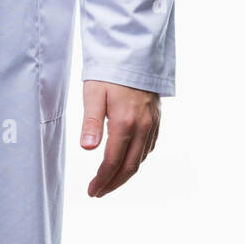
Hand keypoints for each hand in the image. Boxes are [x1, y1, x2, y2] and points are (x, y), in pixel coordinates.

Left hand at [81, 80, 160, 197]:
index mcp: (124, 123)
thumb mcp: (94, 93)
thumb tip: (87, 148)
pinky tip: (129, 160)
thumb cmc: (110, 71)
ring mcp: (152, 123)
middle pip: (130, 167)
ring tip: (111, 180)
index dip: (102, 180)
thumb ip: (91, 121)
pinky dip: (139, 159)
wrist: (134, 51)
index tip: (92, 190)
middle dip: (114, 183)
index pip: (113, 162)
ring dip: (126, 174)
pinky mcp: (157, 118)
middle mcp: (142, 127)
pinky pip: (150, 146)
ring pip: (141, 158)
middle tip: (99, 192)